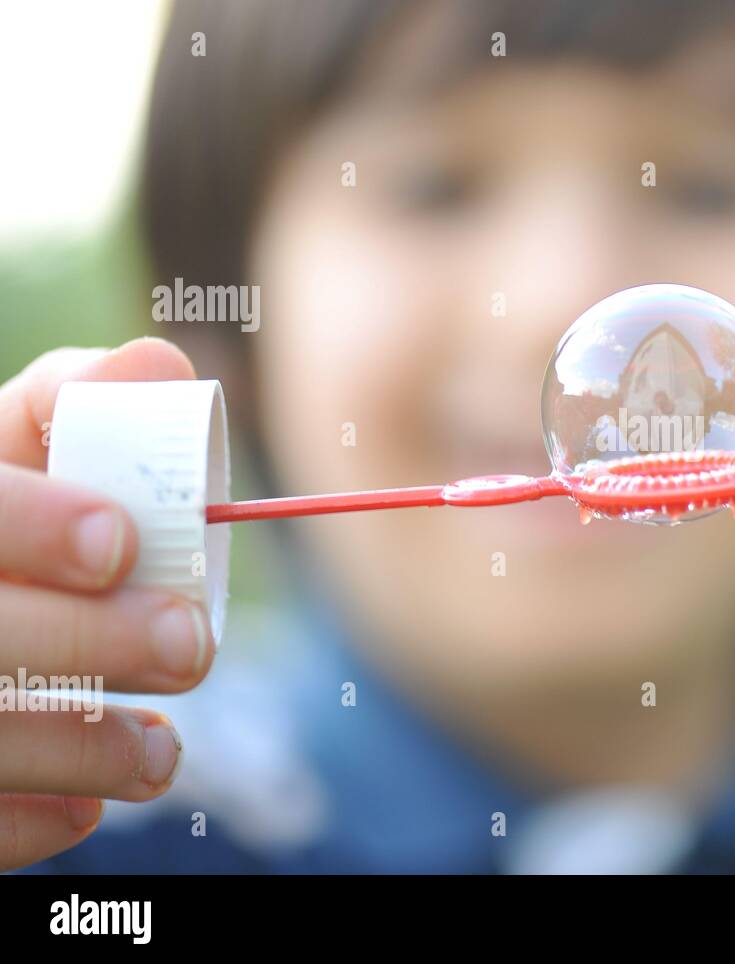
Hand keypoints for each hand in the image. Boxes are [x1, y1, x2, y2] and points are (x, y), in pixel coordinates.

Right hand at [0, 337, 213, 869]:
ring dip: (78, 748)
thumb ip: (73, 411)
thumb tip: (160, 364)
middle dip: (88, 641)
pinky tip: (84, 806)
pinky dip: (29, 821)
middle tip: (194, 646)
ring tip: (160, 749)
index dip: (30, 522)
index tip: (123, 540)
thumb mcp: (10, 457)